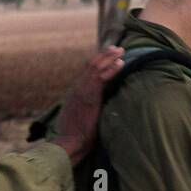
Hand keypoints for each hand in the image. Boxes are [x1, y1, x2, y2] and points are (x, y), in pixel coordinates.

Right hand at [50, 46, 124, 166]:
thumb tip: (92, 112)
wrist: (69, 142)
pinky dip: (112, 69)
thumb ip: (84, 111)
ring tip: (120, 50)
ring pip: (95, 67)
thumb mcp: (77, 120)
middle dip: (104, 55)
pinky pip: (101, 77)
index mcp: (73, 93)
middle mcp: (76, 88)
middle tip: (115, 48)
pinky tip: (121, 63)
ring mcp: (82, 90)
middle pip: (90, 65)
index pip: (85, 73)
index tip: (106, 57)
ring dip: (109, 57)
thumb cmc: (73, 137)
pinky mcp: (89, 96)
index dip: (96, 63)